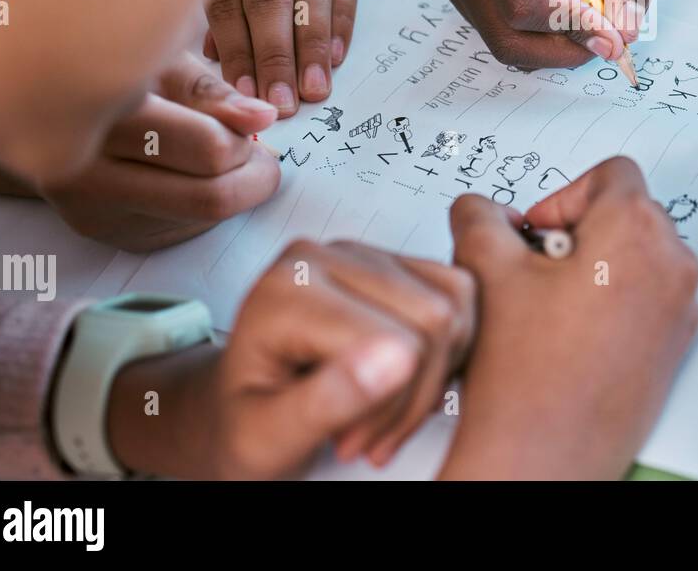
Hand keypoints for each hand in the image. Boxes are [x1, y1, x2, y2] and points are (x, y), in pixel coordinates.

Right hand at [39, 53, 280, 250]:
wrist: (43, 107)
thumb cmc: (117, 73)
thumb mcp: (162, 62)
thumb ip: (212, 93)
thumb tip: (262, 117)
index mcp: (103, 112)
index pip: (208, 149)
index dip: (246, 141)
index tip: (256, 127)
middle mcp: (84, 169)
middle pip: (208, 198)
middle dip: (252, 179)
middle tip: (259, 156)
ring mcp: (87, 207)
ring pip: (196, 221)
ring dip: (227, 191)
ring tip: (215, 157)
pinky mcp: (96, 229)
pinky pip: (173, 231)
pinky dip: (197, 207)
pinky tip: (181, 175)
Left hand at [105, 239, 476, 477]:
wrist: (237, 408)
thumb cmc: (245, 422)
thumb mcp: (268, 435)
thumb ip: (326, 399)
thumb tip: (398, 356)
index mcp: (289, 287)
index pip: (399, 340)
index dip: (390, 407)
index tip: (350, 443)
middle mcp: (326, 254)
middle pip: (435, 318)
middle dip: (414, 395)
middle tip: (367, 434)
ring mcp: (363, 253)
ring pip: (456, 305)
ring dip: (435, 375)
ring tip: (382, 411)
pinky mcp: (392, 262)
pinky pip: (460, 294)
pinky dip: (450, 351)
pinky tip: (405, 381)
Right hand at [432, 0, 665, 68]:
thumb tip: (624, 33)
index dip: (572, 24)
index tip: (615, 34)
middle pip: (508, 34)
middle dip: (567, 46)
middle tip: (613, 33)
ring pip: (508, 45)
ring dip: (560, 41)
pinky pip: (507, 38)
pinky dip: (547, 36)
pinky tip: (569, 1)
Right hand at [439, 157, 697, 479]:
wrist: (543, 458)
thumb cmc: (526, 377)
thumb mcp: (485, 271)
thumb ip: (480, 218)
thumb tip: (484, 210)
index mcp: (636, 231)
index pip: (611, 173)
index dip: (563, 195)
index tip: (537, 233)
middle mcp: (672, 265)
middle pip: (627, 212)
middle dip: (578, 232)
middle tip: (535, 270)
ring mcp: (681, 308)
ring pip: (638, 255)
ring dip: (596, 265)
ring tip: (549, 306)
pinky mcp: (677, 344)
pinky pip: (650, 295)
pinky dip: (614, 299)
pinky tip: (568, 334)